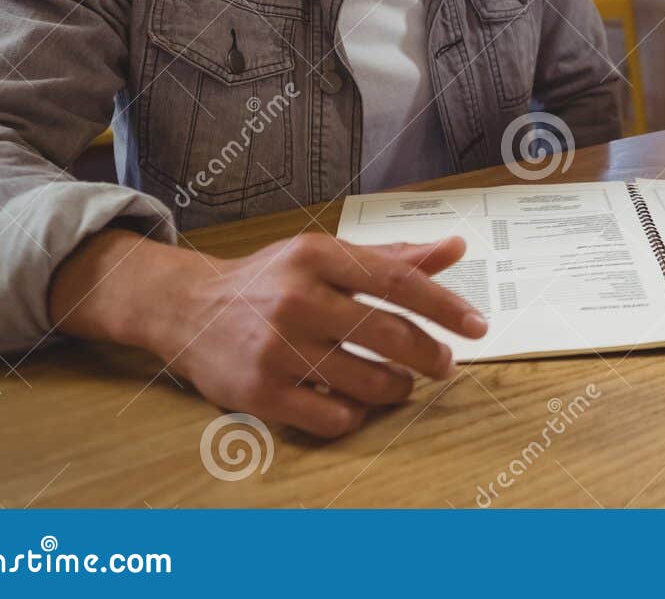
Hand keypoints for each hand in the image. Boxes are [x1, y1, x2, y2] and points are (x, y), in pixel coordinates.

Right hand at [50, 230, 487, 437]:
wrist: (187, 308)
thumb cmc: (271, 279)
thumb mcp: (326, 254)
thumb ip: (393, 256)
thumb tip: (456, 247)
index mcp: (318, 255)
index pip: (398, 281)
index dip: (445, 306)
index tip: (477, 327)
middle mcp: (296, 297)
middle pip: (388, 334)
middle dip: (429, 356)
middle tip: (444, 365)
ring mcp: (276, 346)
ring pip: (366, 380)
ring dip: (396, 387)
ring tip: (401, 383)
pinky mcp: (259, 391)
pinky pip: (332, 416)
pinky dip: (355, 414)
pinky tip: (355, 402)